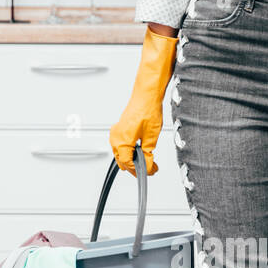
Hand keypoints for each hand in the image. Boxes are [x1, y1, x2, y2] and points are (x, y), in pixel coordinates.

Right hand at [109, 27, 177, 174]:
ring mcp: (115, 134)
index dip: (140, 171)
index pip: (128, 164)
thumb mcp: (151, 138)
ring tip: (147, 162)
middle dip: (136, 167)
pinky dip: (129, 151)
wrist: (146, 95)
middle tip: (151, 169)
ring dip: (132, 160)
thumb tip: (149, 166)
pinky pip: (120, 146)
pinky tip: (139, 152)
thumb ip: (148, 155)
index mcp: (122, 141)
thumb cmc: (147, 110)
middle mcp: (115, 138)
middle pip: (123, 161)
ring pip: (121, 154)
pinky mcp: (118, 130)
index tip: (151, 171)